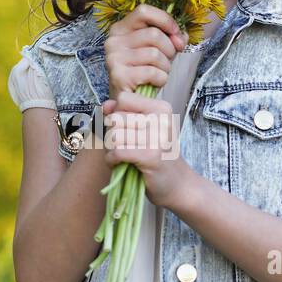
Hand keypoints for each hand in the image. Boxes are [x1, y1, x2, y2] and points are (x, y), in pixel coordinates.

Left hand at [101, 90, 193, 208]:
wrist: (177, 183)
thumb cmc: (158, 154)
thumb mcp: (143, 128)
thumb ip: (123, 113)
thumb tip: (105, 105)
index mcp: (161, 108)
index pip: (123, 98)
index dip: (118, 113)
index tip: (128, 128)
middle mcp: (161, 119)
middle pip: (115, 118)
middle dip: (113, 134)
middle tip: (125, 145)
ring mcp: (156, 137)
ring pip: (114, 136)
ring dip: (112, 149)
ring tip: (124, 155)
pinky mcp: (150, 155)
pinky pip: (117, 152)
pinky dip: (112, 160)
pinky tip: (121, 163)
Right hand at [104, 2, 186, 96]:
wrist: (129, 101)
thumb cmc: (143, 71)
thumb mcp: (157, 49)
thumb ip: (171, 37)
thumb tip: (181, 37)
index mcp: (120, 29)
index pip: (144, 11)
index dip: (165, 20)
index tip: (176, 34)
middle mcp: (113, 41)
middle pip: (153, 34)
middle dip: (169, 49)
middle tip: (168, 61)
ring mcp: (114, 59)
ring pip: (154, 54)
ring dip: (165, 66)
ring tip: (161, 73)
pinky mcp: (118, 76)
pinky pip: (152, 72)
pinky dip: (161, 79)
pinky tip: (156, 82)